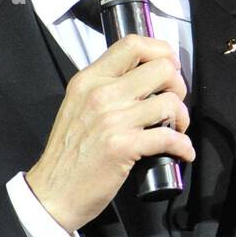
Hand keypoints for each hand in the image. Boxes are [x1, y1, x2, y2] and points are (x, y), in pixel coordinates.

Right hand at [26, 35, 194, 232]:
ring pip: (169, 102)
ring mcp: (113, 120)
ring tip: (175, 129)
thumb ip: (104, 87)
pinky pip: (169, 137)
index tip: (170, 66)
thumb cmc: (68, 153)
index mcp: (89, 79)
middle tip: (173, 102)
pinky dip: (183, 146)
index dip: (161, 50)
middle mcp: (101, 94)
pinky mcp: (123, 147)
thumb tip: (141, 78)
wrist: (52, 192)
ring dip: (181, 117)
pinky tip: (181, 152)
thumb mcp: (77, 105)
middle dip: (178, 85)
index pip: (132, 44)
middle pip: (161, 69)